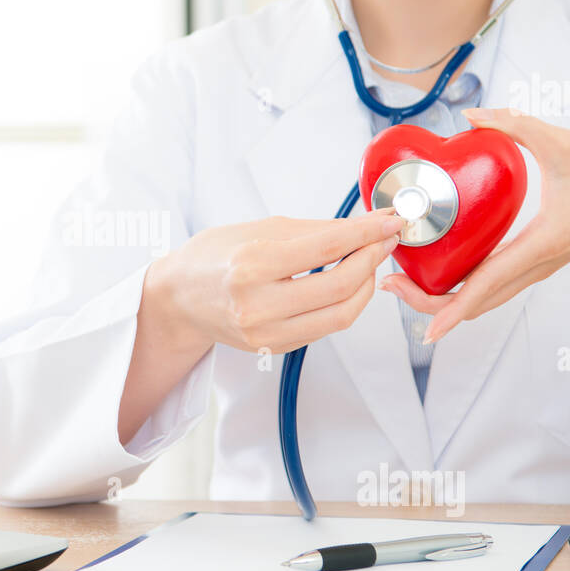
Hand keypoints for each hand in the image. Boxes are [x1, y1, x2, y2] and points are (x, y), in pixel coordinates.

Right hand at [145, 210, 404, 356]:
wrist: (179, 298)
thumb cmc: (214, 256)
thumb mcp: (260, 228)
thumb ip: (317, 229)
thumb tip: (368, 224)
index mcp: (251, 265)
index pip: (326, 248)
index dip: (366, 233)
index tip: (390, 221)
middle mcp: (257, 304)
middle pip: (340, 286)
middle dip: (372, 259)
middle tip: (385, 239)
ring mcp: (265, 333)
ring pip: (340, 315)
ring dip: (365, 286)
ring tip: (369, 261)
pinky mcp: (274, 348)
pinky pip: (324, 327)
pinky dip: (344, 304)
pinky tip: (347, 283)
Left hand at [378, 107, 569, 343]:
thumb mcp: (566, 143)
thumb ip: (518, 125)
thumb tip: (471, 115)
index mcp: (543, 242)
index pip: (490, 282)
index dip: (454, 307)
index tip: (428, 329)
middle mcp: (536, 266)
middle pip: (477, 302)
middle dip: (430, 304)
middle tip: (389, 284)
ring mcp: (533, 270)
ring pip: (481, 299)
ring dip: (440, 298)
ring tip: (399, 282)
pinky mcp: (530, 267)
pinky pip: (488, 287)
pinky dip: (458, 288)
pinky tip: (430, 270)